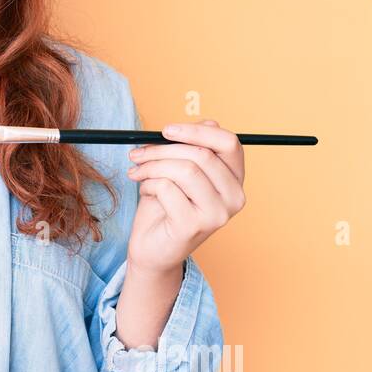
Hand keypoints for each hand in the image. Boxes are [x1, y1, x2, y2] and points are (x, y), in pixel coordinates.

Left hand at [124, 119, 245, 274]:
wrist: (152, 249)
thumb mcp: (179, 170)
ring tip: (138, 174)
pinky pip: (167, 189)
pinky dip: (148, 185)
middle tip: (137, 153)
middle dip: (161, 149)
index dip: (196, 131)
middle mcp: (234, 197)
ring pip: (184, 170)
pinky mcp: (194, 226)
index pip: (229, 143)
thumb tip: (207, 122)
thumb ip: (195, 148)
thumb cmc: (165, 207)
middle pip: (202, 154)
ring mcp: (217, 214)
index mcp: (234, 180)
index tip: (166, 130)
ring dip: (151, 167)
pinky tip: (146, 193)